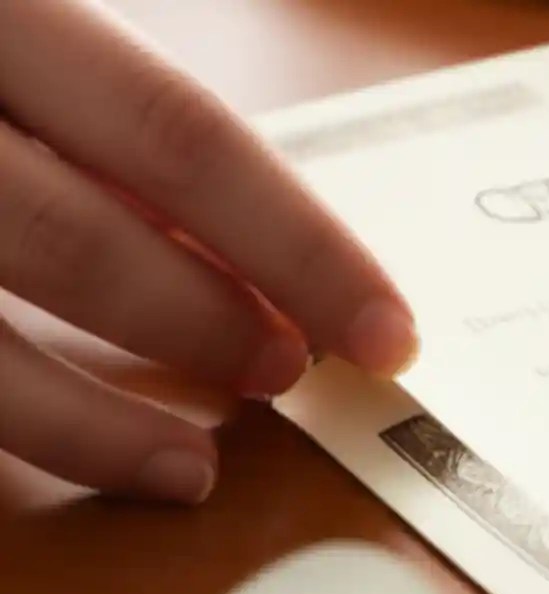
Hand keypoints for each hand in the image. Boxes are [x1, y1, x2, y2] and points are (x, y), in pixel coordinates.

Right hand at [0, 1, 418, 503]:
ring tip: (190, 468)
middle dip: (204, 328)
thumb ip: (115, 129)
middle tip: (281, 378)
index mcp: (6, 9)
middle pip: (85, 239)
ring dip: (99, 426)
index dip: (301, 249)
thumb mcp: (29, 34)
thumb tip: (249, 251)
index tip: (386, 332)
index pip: (186, 140)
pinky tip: (48, 457)